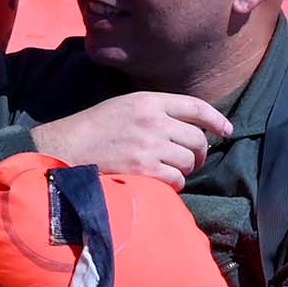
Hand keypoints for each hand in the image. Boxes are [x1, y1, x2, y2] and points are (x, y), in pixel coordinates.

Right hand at [31, 92, 233, 186]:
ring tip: (170, 171)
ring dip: (184, 169)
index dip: (216, 120)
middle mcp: (153, 121)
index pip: (196, 107)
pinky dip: (173, 184)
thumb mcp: (122, 107)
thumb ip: (154, 111)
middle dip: (199, 152)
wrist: (61, 149)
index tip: (226, 130)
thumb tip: (187, 127)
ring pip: (188, 161)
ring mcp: (149, 146)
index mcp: (148, 102)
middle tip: (192, 160)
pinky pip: (176, 179)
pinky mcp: (143, 169)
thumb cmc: (89, 129)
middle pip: (197, 138)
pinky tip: (161, 183)